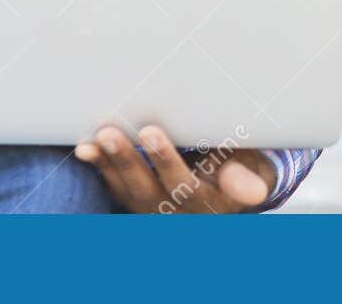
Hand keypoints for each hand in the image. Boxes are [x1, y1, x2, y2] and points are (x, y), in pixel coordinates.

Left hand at [74, 125, 276, 212]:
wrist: (226, 188)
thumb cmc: (240, 167)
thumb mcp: (252, 172)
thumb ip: (246, 179)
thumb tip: (255, 192)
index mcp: (209, 204)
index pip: (185, 186)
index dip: (165, 161)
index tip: (150, 131)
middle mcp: (178, 212)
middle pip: (149, 188)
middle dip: (129, 157)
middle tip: (109, 130)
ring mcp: (155, 209)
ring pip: (128, 189)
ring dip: (110, 162)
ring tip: (99, 135)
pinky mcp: (138, 202)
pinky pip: (116, 187)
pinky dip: (101, 168)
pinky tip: (86, 149)